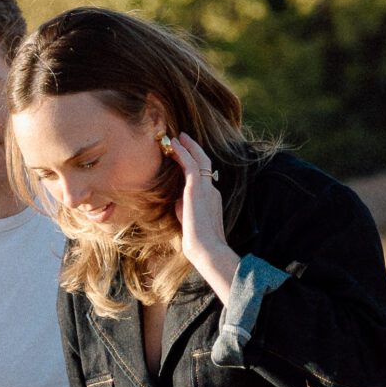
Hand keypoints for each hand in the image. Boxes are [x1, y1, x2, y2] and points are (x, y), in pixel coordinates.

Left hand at [165, 132, 240, 298]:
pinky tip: (173, 146)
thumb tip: (177, 201)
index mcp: (212, 199)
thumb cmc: (197, 242)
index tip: (185, 155)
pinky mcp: (196, 188)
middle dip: (194, 149)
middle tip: (183, 138)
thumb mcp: (189, 221)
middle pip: (204, 163)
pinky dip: (182, 153)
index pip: (204, 176)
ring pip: (199, 160)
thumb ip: (184, 208)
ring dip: (187, 147)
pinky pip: (190, 164)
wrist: (206, 249)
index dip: (194, 163)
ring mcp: (206, 188)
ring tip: (177, 137)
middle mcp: (212, 190)